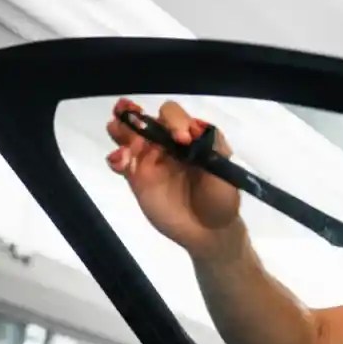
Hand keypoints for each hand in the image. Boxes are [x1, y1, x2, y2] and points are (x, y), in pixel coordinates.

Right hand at [105, 98, 241, 260]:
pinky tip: (119, 162)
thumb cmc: (221, 199)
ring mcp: (150, 160)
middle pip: (145, 120)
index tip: (182, 139)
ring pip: (128, 136)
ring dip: (121, 129)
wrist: (209, 232)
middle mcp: (167, 143)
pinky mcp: (136, 178)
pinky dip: (116, 157)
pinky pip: (121, 162)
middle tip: (127, 111)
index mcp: (189, 136)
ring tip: (117, 129)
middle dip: (134, 114)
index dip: (174, 121)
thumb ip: (214, 148)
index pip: (174, 116)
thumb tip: (195, 127)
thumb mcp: (226, 172)